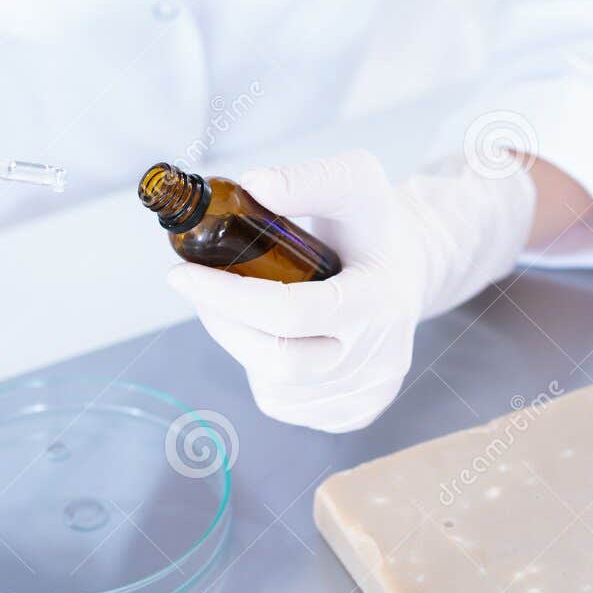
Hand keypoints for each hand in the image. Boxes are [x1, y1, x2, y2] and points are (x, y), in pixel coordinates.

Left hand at [167, 150, 534, 431]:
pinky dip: (265, 374)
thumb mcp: (355, 180)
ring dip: (242, 347)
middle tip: (200, 291)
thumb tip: (254, 186)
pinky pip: (288, 406)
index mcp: (379, 299)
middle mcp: (382, 356)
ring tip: (243, 309)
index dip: (226, 297)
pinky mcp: (357, 412)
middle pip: (279, 361)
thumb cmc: (374, 226)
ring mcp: (371, 390)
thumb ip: (308, 180)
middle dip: (224, 325)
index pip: (290, 313)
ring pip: (276, 389)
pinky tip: (273, 339)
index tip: (181, 274)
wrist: (411, 271)